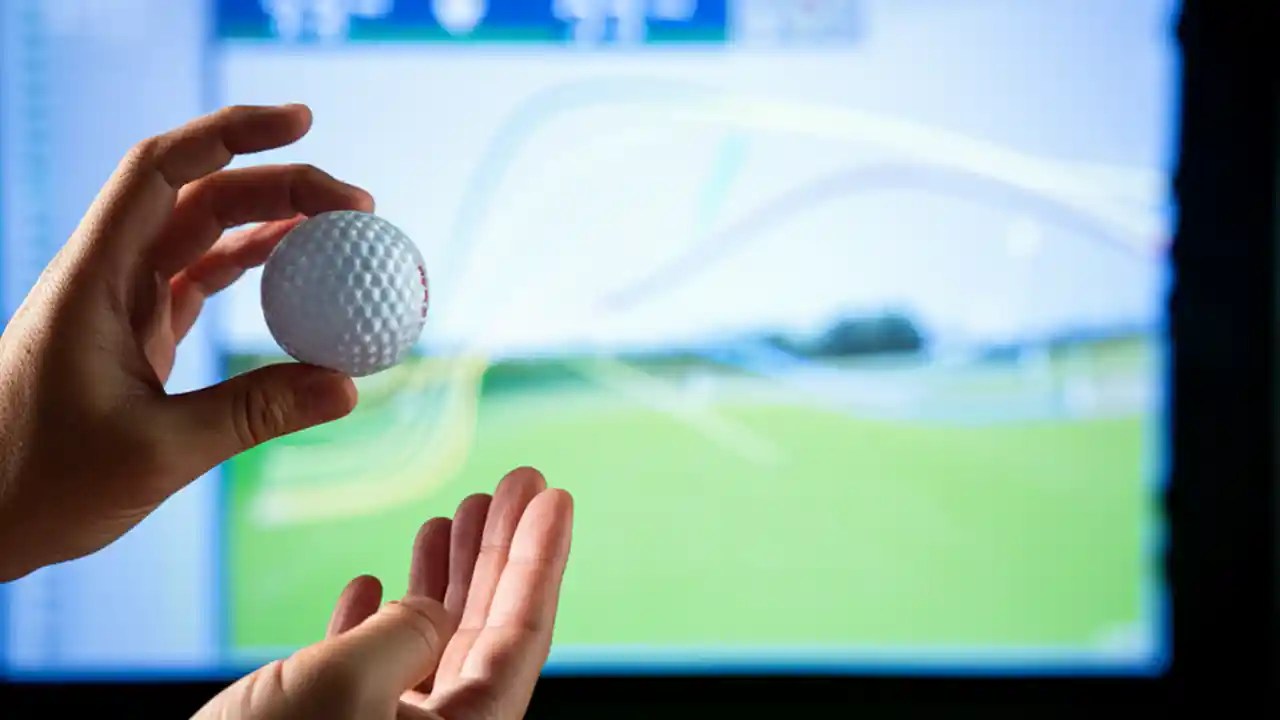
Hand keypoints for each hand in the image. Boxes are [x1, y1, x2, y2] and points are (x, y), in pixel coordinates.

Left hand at [0, 104, 369, 580]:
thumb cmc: (37, 484)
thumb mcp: (156, 453)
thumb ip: (254, 413)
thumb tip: (346, 386)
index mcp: (94, 279)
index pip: (163, 170)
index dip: (233, 132)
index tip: (303, 123)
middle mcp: (107, 276)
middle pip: (200, 196)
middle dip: (279, 182)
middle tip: (358, 206)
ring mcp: (121, 304)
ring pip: (204, 235)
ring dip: (271, 222)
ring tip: (342, 229)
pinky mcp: (135, 336)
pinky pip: (202, 283)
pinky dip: (253, 271)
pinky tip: (299, 275)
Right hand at [194, 467, 573, 719]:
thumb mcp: (347, 684)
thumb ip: (409, 634)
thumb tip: (433, 610)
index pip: (523, 634)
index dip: (540, 558)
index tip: (555, 496)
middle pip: (486, 630)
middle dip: (498, 551)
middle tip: (513, 483)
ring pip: (429, 644)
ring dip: (441, 575)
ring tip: (452, 514)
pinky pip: (368, 672)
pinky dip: (372, 623)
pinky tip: (371, 582)